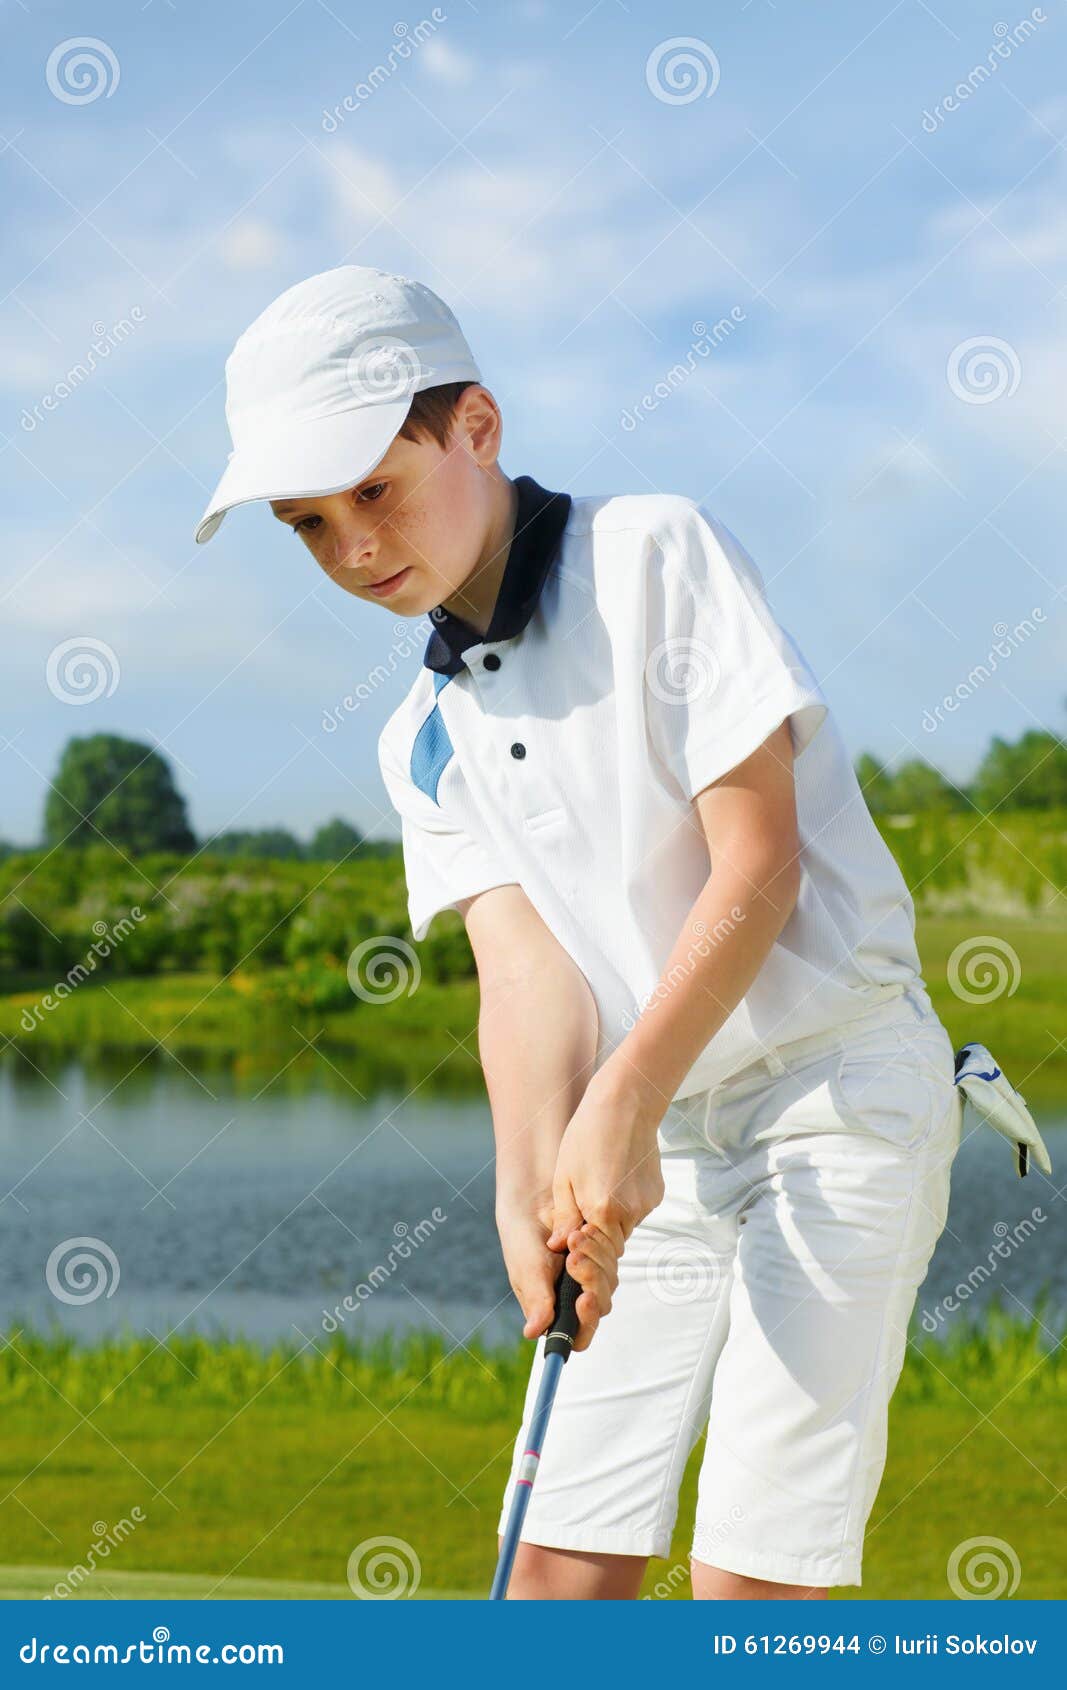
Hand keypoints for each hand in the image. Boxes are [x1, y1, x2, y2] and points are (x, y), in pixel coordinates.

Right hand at [495, 1196, 620, 1350]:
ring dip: (594, 1259)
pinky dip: (600, 1245)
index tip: (585, 1299)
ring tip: (573, 1237)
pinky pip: (613, 1258)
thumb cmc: (523, 1240)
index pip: (579, 1335)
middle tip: (573, 1257)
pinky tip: (583, 1229)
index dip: (586, 1322)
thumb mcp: (527, 1269)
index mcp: (555, 1312)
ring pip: (609, 1281)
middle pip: (600, 1306)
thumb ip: (536, 1299)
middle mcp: (575, 1299)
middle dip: (591, 1281)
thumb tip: (533, 1332)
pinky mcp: (602, 1258)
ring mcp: (591, 1278)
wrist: (533, 1203)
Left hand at [545, 1070, 665, 1344]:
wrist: (627, 1099)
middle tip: (576, 1277)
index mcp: (603, 1212)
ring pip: (620, 1237)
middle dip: (594, 1272)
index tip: (572, 1285)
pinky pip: (630, 1218)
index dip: (583, 1280)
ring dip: (602, 1242)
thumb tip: (560, 1249)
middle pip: (611, 1259)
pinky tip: (603, 1199)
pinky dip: (615, 1218)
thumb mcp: (564, 1176)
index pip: (594, 1264)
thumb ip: (565, 1216)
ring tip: (581, 1238)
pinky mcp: (653, 1196)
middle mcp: (628, 1214)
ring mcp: (645, 1205)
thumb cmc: (588, 1134)